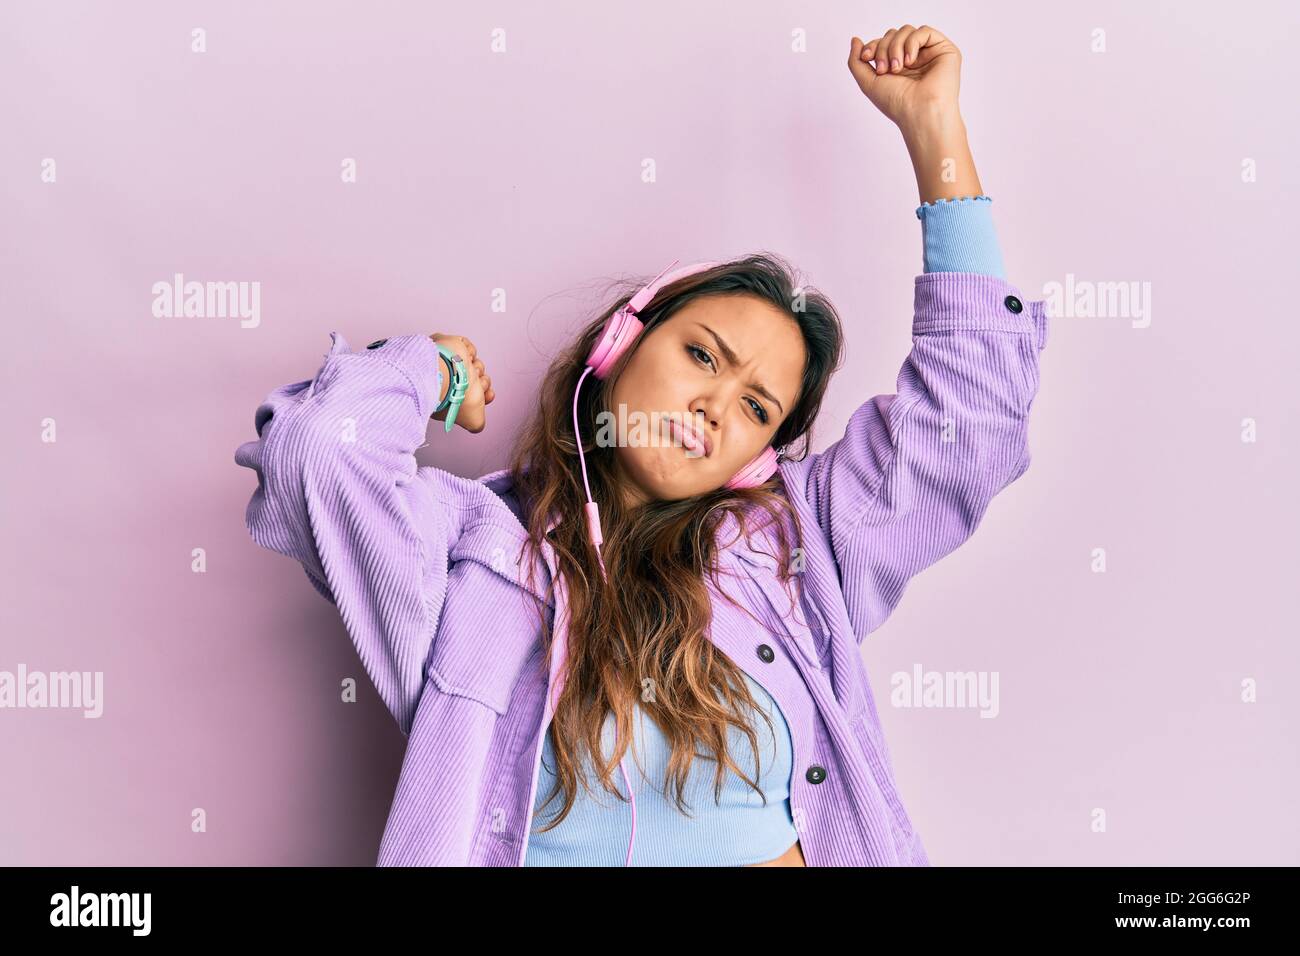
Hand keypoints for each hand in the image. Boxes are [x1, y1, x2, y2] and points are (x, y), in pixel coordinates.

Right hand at [429, 333, 493, 432]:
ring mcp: (448, 364)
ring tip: (468, 372)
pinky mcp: (447, 346)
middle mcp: (449, 382)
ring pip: (474, 365)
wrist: (448, 372)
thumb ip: (477, 424)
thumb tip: (476, 425)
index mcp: (449, 399)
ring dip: (476, 368)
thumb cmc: (456, 396)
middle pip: (475, 381)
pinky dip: (468, 352)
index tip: (488, 395)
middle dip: (480, 383)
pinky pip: (466, 347)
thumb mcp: (473, 421)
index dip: (483, 396)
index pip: (472, 397)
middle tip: (475, 385)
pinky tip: (464, 358)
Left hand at [847, 25, 961, 132]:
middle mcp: (913, 59)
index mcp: (898, 67)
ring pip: (906, 31)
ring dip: (896, 46)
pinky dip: (912, 43)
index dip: (873, 45)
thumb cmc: (896, 103)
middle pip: (893, 35)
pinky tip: (910, 61)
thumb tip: (855, 39)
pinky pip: (924, 31)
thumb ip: (856, 61)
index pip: (883, 43)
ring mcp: (929, 54)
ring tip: (898, 68)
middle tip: (884, 70)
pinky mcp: (944, 49)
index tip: (867, 57)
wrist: (919, 113)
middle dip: (883, 48)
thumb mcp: (867, 82)